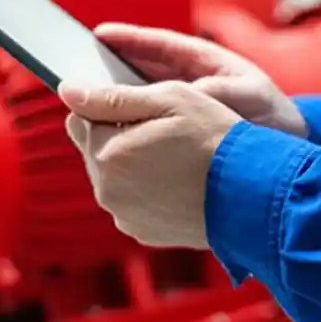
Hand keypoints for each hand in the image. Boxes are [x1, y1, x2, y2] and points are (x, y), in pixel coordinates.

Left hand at [60, 80, 241, 248]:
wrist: (253, 194)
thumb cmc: (215, 138)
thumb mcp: (168, 100)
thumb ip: (111, 96)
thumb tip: (67, 90)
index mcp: (106, 153)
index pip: (79, 118)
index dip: (107, 106)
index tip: (138, 105)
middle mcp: (107, 190)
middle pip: (94, 149)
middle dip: (117, 135)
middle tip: (162, 130)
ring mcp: (124, 215)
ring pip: (113, 175)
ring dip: (131, 161)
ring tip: (173, 155)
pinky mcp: (142, 231)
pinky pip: (131, 200)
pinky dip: (146, 188)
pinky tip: (176, 179)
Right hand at [96, 23, 307, 136]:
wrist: (288, 148)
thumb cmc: (274, 113)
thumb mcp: (250, 96)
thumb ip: (219, 92)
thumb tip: (183, 96)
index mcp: (202, 61)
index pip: (157, 44)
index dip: (127, 38)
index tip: (99, 34)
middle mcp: (184, 82)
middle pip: (138, 72)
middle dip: (108, 71)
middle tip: (77, 70)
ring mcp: (179, 108)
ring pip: (138, 101)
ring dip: (114, 102)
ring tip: (83, 105)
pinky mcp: (176, 134)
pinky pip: (146, 128)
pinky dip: (128, 130)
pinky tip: (109, 139)